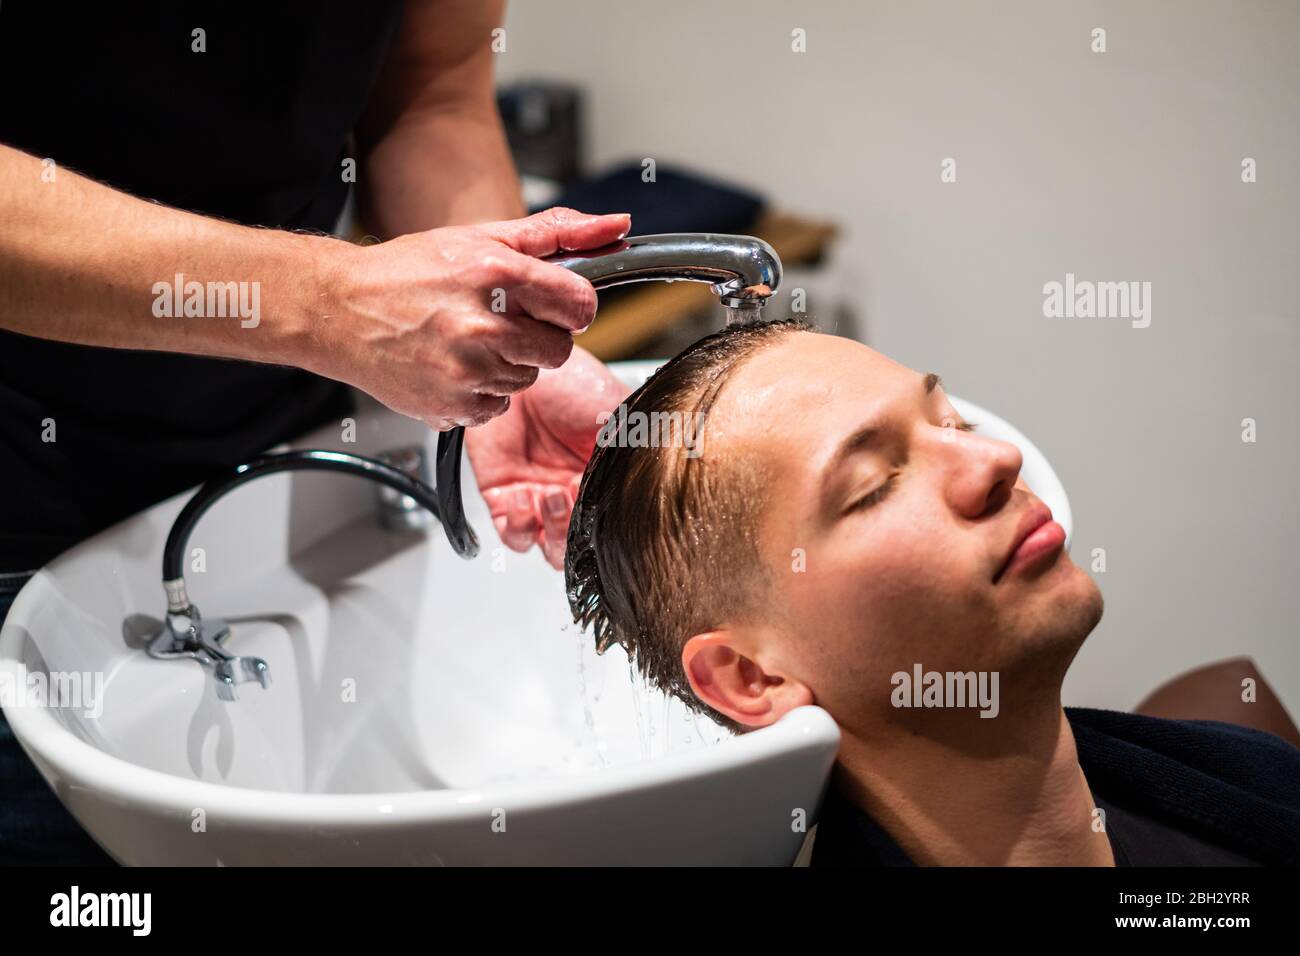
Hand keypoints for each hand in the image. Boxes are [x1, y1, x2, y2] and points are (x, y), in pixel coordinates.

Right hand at [313, 207, 629, 428]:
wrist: (339, 312)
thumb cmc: (408, 272)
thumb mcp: (481, 237)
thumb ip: (557, 233)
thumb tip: (615, 227)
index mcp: (495, 274)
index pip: (580, 305)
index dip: (571, 306)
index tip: (553, 304)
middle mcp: (483, 324)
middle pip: (560, 349)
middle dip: (540, 336)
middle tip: (502, 319)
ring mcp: (467, 370)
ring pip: (529, 379)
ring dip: (509, 363)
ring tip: (469, 340)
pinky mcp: (453, 405)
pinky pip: (498, 406)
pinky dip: (482, 391)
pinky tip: (454, 365)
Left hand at [465, 345, 631, 568]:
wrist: (525, 370)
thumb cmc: (572, 381)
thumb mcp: (618, 413)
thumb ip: (634, 450)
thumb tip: (656, 480)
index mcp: (602, 478)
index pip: (611, 524)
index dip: (608, 527)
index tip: (605, 507)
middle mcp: (571, 491)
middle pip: (578, 544)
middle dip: (576, 535)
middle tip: (573, 501)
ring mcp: (537, 496)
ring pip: (547, 545)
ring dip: (551, 533)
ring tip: (549, 498)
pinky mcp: (503, 495)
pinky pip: (512, 532)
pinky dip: (519, 526)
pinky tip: (524, 498)